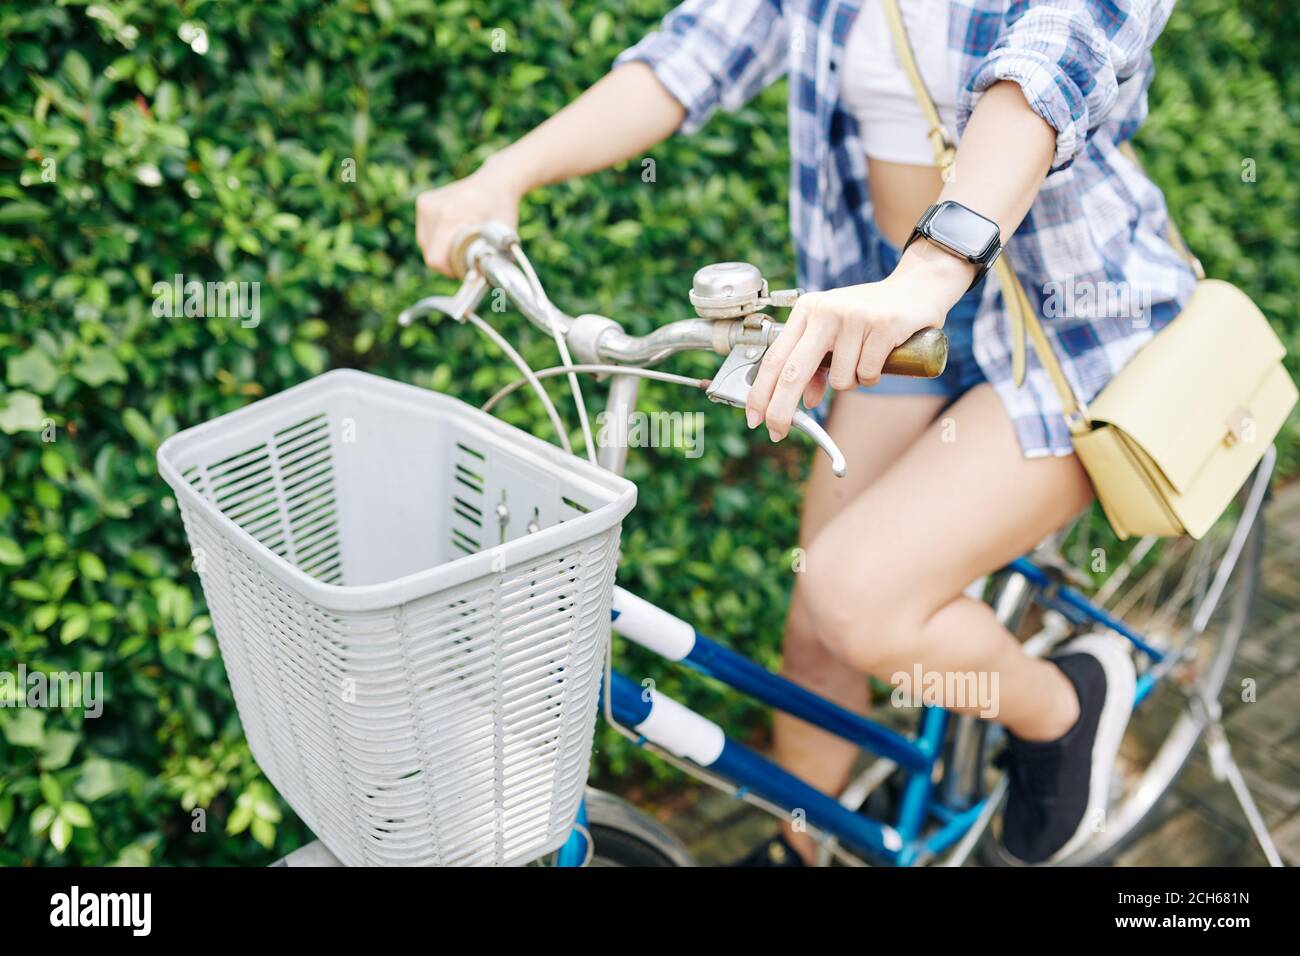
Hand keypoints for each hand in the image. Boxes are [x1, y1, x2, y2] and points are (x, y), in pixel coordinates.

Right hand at [415, 160, 524, 276]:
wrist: (495, 181)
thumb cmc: (502, 208)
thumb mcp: (503, 237)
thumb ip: (494, 261)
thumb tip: (485, 285)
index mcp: (450, 216)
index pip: (435, 259)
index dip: (450, 271)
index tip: (465, 270)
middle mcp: (433, 207)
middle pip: (429, 253)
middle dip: (447, 262)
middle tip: (466, 259)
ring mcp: (426, 203)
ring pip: (425, 244)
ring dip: (440, 251)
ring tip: (460, 245)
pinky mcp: (423, 202)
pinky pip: (425, 233)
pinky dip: (436, 239)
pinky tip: (452, 234)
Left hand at [745, 241, 974, 439]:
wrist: (917, 287)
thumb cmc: (869, 314)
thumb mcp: (833, 334)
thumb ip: (815, 365)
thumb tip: (804, 400)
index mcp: (807, 310)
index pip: (775, 356)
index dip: (760, 391)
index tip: (753, 417)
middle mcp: (825, 311)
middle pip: (793, 371)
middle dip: (781, 408)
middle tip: (777, 431)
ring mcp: (854, 317)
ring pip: (840, 380)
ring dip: (851, 383)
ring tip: (864, 360)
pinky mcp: (883, 326)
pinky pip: (867, 374)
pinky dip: (872, 377)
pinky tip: (881, 358)